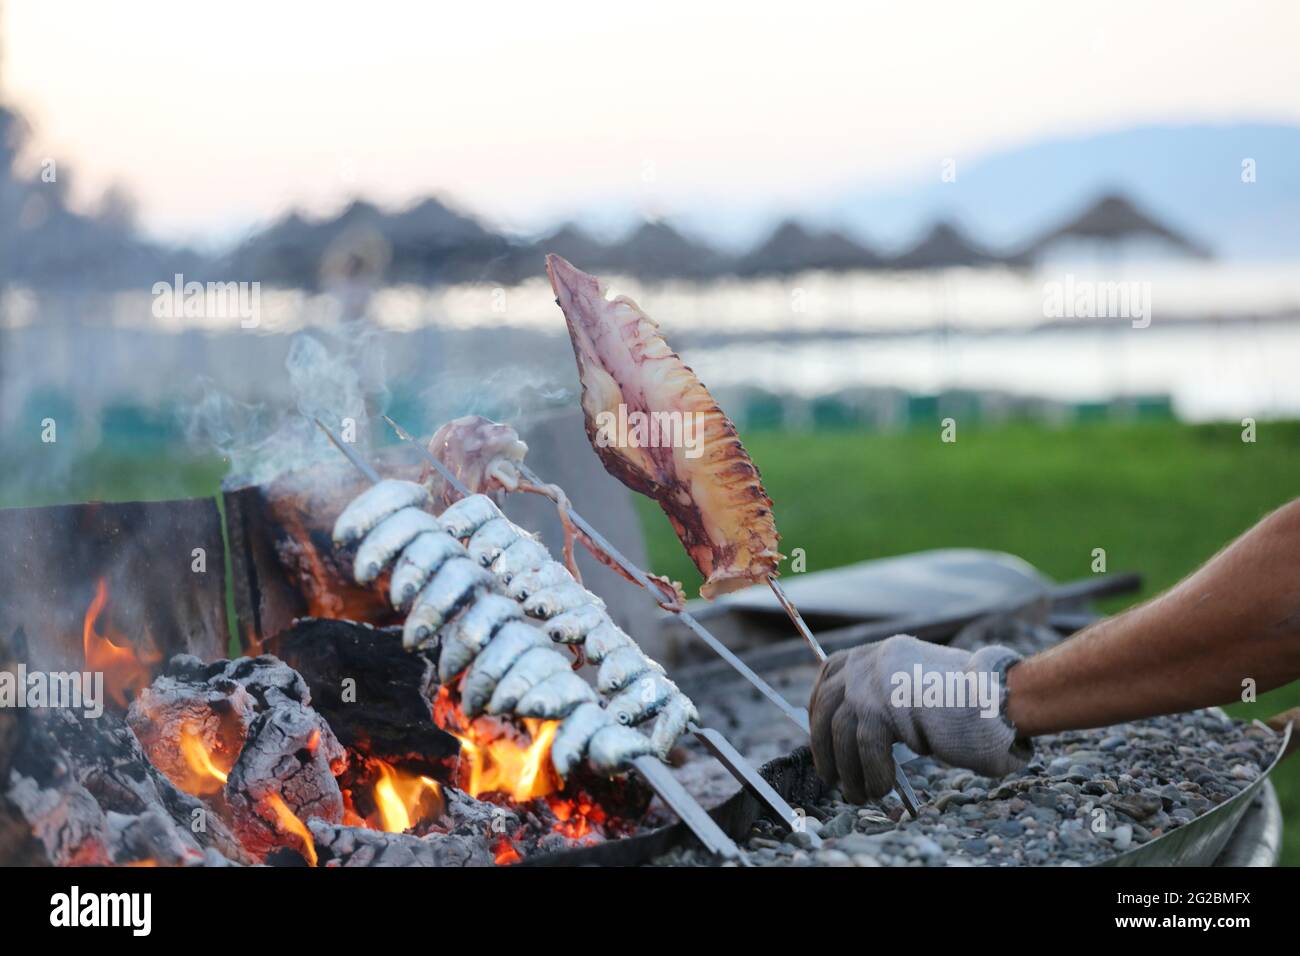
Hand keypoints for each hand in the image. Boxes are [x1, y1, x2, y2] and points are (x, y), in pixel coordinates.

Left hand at [808, 634, 1030, 801]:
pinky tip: (883, 788)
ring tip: (860, 794)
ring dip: (848, 770)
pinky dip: (872, 773)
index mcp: (878, 653)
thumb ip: (884, 697)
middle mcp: (870, 662)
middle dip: (823, 745)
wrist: (997, 697)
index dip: (818, 706)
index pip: (830, 673)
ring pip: (842, 732)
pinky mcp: (883, 707)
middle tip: (832, 776)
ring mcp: (873, 682)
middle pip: (827, 705)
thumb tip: (851, 729)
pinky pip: (864, 747)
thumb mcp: (914, 687)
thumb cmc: (967, 701)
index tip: (818, 730)